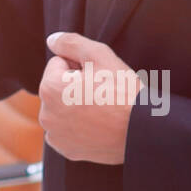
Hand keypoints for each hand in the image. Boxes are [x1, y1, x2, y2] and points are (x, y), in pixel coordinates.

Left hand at [37, 32, 141, 164]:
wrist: (143, 131)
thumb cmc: (123, 92)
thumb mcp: (99, 55)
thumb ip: (70, 43)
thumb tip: (52, 40)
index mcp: (49, 89)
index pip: (59, 64)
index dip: (80, 66)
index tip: (98, 78)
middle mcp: (46, 115)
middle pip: (59, 87)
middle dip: (75, 86)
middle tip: (101, 94)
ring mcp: (56, 135)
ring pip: (63, 108)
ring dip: (76, 105)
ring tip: (101, 110)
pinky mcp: (68, 150)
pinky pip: (68, 130)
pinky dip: (79, 126)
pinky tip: (98, 125)